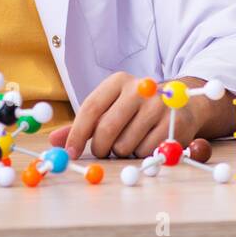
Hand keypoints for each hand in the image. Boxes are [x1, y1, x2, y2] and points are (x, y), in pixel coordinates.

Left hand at [47, 72, 212, 159]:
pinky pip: (146, 152)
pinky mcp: (174, 123)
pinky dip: (141, 155)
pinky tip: (147, 143)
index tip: (69, 153)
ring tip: (131, 140)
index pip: (91, 108)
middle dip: (100, 147)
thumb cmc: (136, 109)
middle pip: (107, 128)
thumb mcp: (110, 108)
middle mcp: (139, 88)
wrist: (182, 102)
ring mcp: (159, 105)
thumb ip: (82, 125)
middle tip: (102, 152)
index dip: (77, 133)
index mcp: (118, 81)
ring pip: (125, 144)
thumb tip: (53, 141)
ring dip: (122, 151)